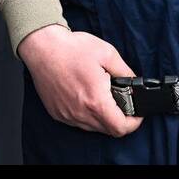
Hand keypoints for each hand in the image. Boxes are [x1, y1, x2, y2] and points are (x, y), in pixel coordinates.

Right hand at [17, 25, 143, 136]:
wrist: (42, 47)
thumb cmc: (72, 49)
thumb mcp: (107, 53)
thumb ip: (125, 71)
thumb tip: (134, 83)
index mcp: (96, 100)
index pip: (120, 128)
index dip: (133, 124)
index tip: (136, 114)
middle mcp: (81, 113)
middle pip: (108, 130)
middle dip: (119, 119)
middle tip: (121, 102)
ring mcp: (67, 115)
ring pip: (93, 127)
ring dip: (102, 118)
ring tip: (102, 96)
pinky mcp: (57, 113)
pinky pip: (78, 122)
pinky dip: (86, 115)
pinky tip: (85, 96)